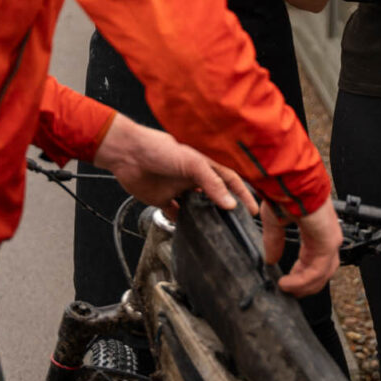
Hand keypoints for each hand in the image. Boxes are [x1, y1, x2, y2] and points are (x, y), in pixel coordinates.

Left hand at [91, 115, 257, 216]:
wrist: (128, 154)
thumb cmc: (160, 149)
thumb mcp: (192, 163)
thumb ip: (212, 183)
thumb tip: (230, 204)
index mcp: (204, 165)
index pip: (230, 181)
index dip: (242, 194)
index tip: (252, 210)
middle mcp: (193, 178)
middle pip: (214, 195)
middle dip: (225, 208)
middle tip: (236, 225)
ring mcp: (178, 189)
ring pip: (196, 206)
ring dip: (204, 217)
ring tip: (215, 231)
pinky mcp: (162, 199)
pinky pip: (175, 213)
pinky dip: (181, 222)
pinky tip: (187, 230)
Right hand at [260, 198, 342, 295]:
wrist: (291, 180)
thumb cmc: (285, 191)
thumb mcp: (275, 221)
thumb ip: (274, 241)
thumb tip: (270, 260)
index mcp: (316, 230)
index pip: (315, 260)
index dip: (301, 275)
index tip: (287, 283)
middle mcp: (326, 237)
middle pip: (323, 272)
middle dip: (305, 285)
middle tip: (289, 292)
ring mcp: (330, 240)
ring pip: (322, 275)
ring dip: (303, 286)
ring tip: (285, 289)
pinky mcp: (327, 243)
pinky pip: (316, 271)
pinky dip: (301, 281)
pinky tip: (286, 284)